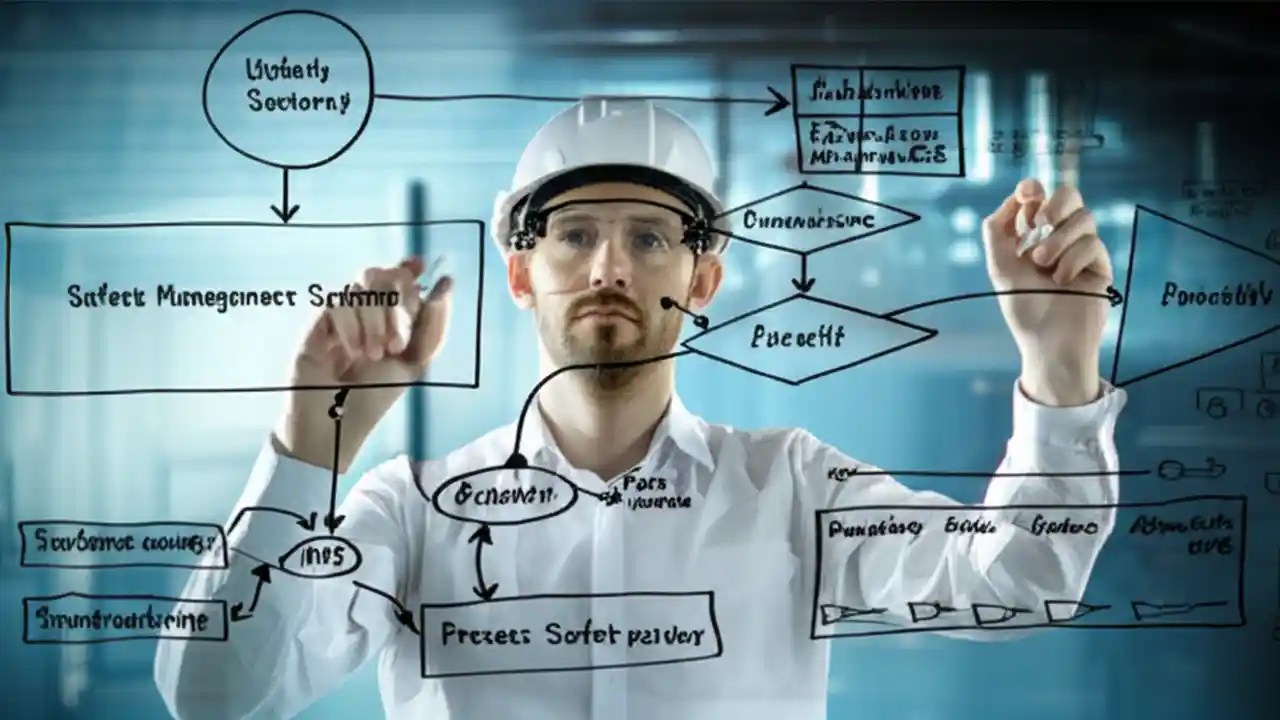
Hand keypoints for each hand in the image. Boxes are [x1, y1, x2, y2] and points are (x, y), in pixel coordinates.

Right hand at [275, 256, 452, 470]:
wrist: (337, 423)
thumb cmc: (375, 396)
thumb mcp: (414, 362)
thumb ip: (431, 325)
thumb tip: (445, 283)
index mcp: (391, 318)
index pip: (399, 278)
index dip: (408, 267)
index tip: (419, 266)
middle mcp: (366, 312)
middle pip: (382, 273)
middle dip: (399, 299)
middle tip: (398, 341)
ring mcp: (341, 315)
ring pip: (362, 283)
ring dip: (376, 318)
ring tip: (375, 353)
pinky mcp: (316, 322)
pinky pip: (337, 301)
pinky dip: (352, 325)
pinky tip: (353, 352)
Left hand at [982, 179, 1113, 403]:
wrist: (1048, 341)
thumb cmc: (1022, 306)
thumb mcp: (999, 265)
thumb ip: (997, 229)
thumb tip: (1013, 198)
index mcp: (1033, 236)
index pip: (1040, 198)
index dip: (1033, 188)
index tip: (1027, 193)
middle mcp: (1060, 238)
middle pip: (1070, 196)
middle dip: (1055, 204)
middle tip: (1041, 223)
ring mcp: (1083, 251)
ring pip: (1083, 218)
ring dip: (1058, 238)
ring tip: (1042, 263)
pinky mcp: (1101, 265)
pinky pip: (1092, 244)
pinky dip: (1072, 259)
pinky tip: (1062, 280)